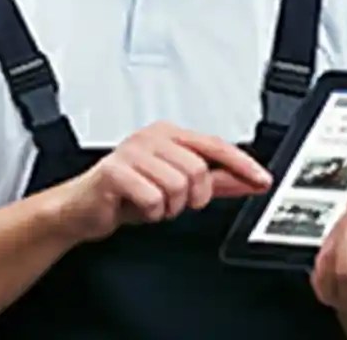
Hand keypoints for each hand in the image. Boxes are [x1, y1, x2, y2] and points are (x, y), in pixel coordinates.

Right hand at [52, 122, 271, 242]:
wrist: (84, 207)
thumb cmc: (127, 192)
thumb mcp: (176, 185)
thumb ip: (215, 181)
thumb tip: (248, 180)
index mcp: (168, 134)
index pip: (214, 145)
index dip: (241, 164)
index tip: (262, 180)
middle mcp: (150, 137)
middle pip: (198, 170)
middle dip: (192, 197)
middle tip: (174, 202)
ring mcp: (131, 152)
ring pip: (177, 186)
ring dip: (168, 207)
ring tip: (152, 204)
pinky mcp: (114, 171)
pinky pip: (152, 199)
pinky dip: (149, 213)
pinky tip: (137, 207)